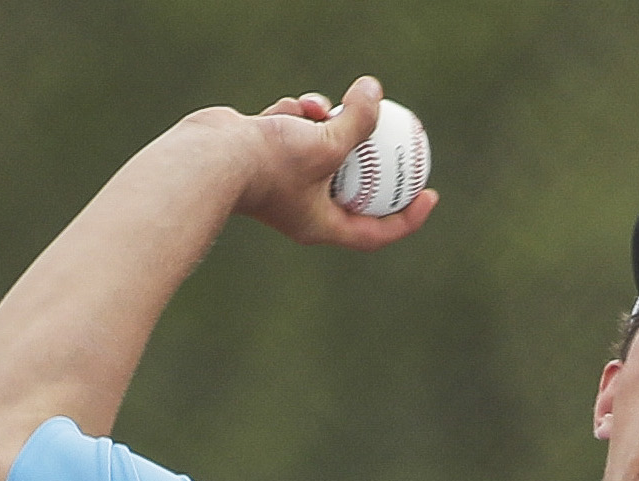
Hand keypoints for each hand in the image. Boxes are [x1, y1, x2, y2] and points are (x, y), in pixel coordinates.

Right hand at [225, 77, 438, 249]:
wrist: (208, 156)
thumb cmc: (268, 161)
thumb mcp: (327, 142)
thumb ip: (359, 120)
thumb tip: (376, 90)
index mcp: (319, 225)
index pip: (374, 231)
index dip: (407, 218)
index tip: (430, 194)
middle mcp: (301, 208)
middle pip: (352, 188)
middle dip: (372, 161)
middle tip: (400, 142)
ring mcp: (281, 180)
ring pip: (322, 149)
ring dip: (330, 124)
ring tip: (327, 109)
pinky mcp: (265, 154)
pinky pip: (295, 131)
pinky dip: (299, 115)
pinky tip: (296, 105)